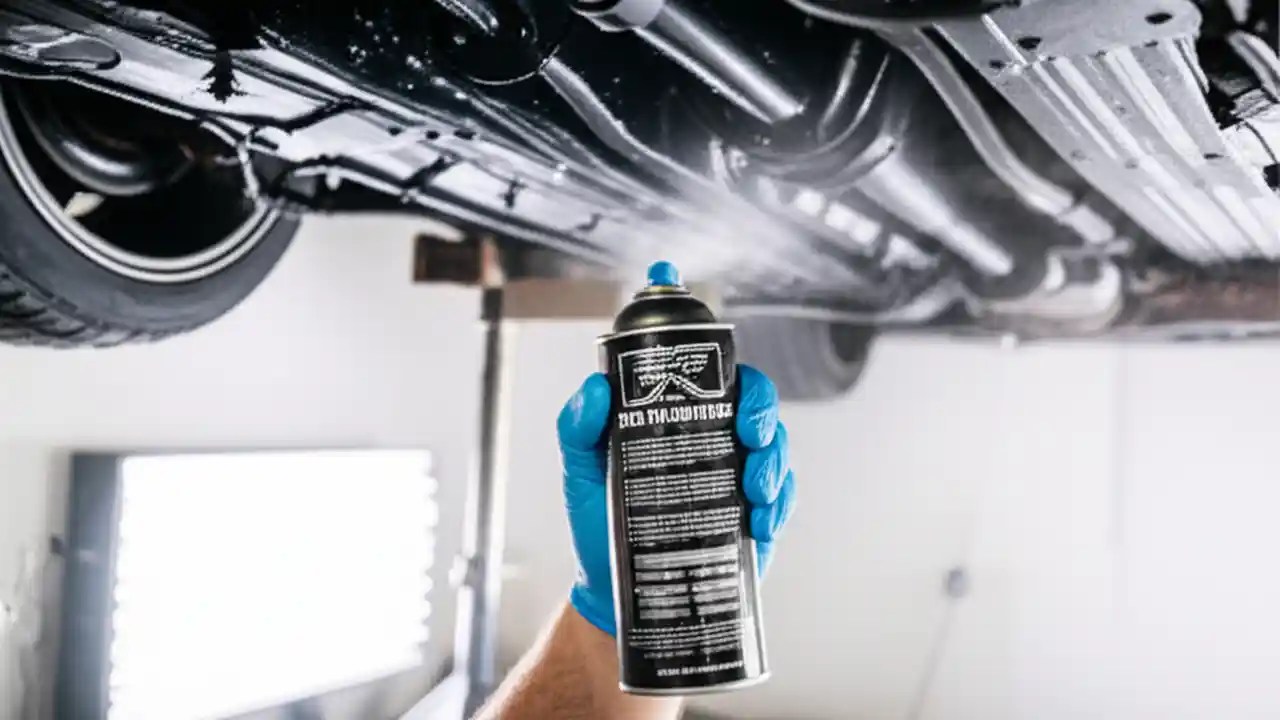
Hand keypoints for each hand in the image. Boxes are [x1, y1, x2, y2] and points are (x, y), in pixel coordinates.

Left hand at [557, 364, 795, 635]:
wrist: (613, 590)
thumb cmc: (597, 522)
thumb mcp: (580, 471)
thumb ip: (578, 428)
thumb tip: (597, 387)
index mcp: (679, 422)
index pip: (723, 385)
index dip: (743, 385)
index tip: (738, 404)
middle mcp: (715, 445)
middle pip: (761, 413)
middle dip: (766, 421)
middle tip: (751, 441)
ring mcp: (737, 483)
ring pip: (777, 455)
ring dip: (773, 468)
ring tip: (753, 494)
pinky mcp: (751, 521)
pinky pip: (781, 503)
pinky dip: (778, 510)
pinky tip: (758, 526)